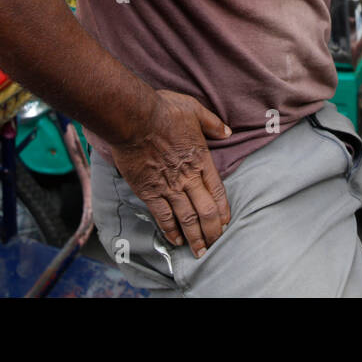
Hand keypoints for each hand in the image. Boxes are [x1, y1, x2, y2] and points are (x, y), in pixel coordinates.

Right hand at [107, 90, 231, 257]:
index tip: (226, 223)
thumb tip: (227, 132)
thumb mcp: (194, 110)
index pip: (218, 191)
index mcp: (202, 160)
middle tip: (215, 244)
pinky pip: (163, 216)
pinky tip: (176, 241)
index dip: (223, 210)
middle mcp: (188, 178)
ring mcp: (169, 187)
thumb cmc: (164, 110)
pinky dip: (170, 230)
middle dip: (212, 231)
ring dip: (195, 237)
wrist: (135, 118)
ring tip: (199, 251)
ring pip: (187, 218)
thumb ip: (212, 123)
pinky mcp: (149, 191)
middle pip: (206, 211)